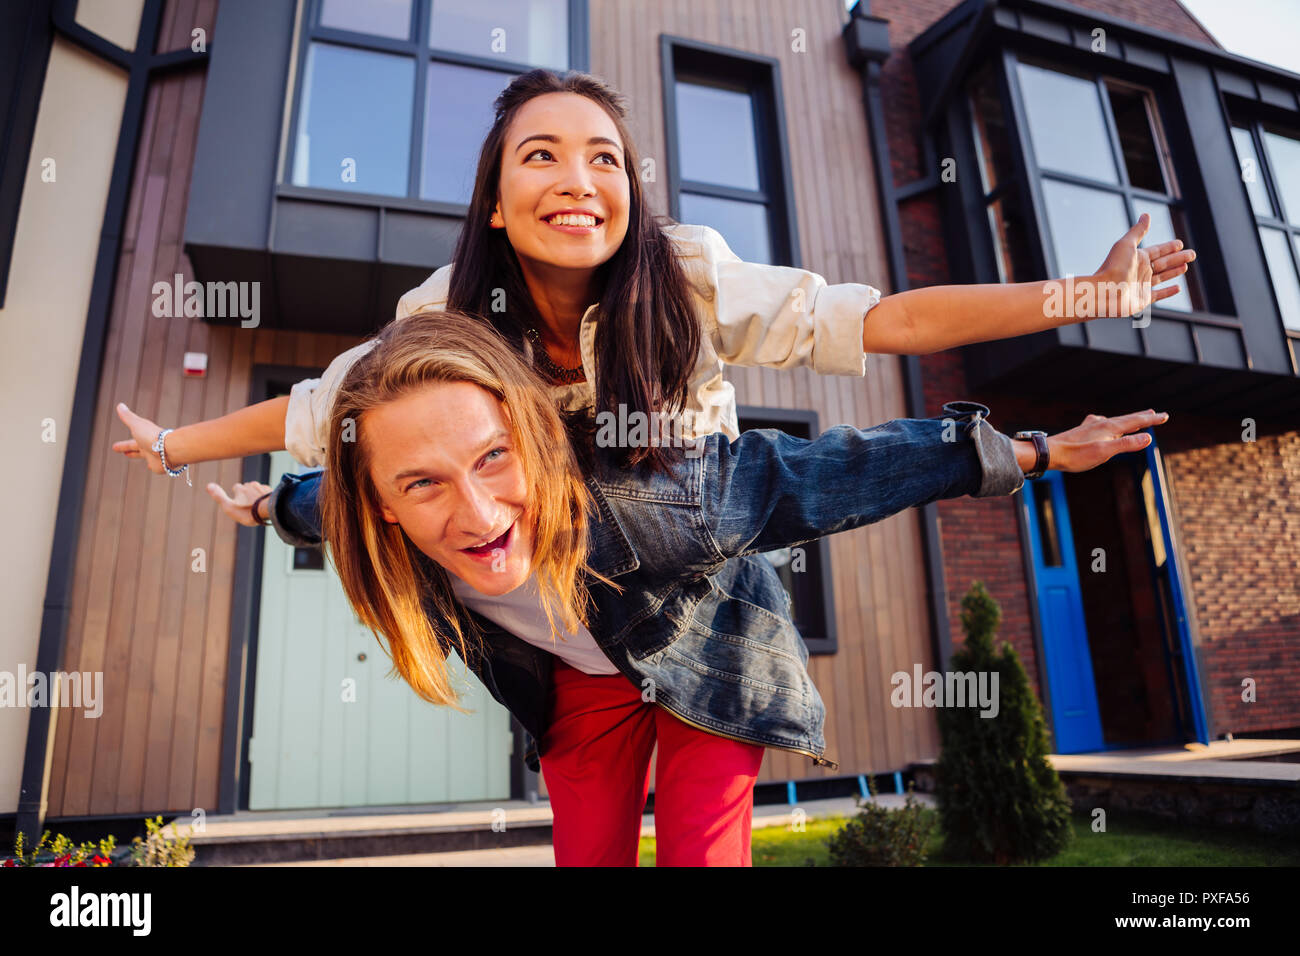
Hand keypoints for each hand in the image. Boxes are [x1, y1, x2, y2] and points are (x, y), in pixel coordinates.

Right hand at [112, 403, 167, 473]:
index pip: (130, 442)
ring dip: (138, 455)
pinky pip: (156, 466)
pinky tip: (151, 466)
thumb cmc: (151, 436)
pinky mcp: (160, 466)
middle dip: (127, 448)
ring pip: (145, 455)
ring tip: (130, 455)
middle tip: (116, 449)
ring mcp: (154, 456)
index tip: (114, 446)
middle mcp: (149, 447)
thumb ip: (128, 417)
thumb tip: (120, 405)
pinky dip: (153, 466)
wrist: (169, 448)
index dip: (122, 444)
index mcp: (143, 439)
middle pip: (136, 448)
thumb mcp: (136, 424)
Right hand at [207, 480, 272, 526]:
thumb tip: (208, 485)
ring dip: (257, 496)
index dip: (237, 496)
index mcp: (240, 488)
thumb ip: (219, 496)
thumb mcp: (229, 507)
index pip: (236, 488)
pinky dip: (266, 498)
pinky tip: (266, 505)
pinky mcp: (272, 491)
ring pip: (258, 490)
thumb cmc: (247, 511)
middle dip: (247, 495)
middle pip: (247, 489)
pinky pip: (267, 493)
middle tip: (249, 507)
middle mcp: (251, 484)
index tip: (239, 504)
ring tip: (258, 507)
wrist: (269, 511)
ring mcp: (262, 487)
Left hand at [1041, 409, 1169, 472]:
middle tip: (1156, 413)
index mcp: (1109, 427)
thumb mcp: (1105, 452)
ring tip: (1137, 418)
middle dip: (1143, 416)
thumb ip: (1126, 444)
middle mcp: (1101, 423)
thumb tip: (1148, 437)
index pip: (1136, 421)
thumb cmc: (1076, 455)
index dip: (1151, 419)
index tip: (1165, 416)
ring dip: (1129, 420)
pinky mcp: (1083, 431)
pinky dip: (1113, 423)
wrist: (1050, 452)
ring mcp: (1091, 426)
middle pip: (1127, 418)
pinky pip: (1104, 424)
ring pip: (1115, 421)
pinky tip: (1104, 423)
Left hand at [1089, 214, 1195, 317]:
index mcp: (1137, 258)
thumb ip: (1138, 231)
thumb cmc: (1113, 267)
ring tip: (1186, 266)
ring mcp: (1142, 286)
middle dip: (1178, 258)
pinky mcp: (1143, 299)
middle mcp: (1140, 271)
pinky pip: (1159, 294)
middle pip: (1164, 262)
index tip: (1180, 243)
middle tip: (1192, 254)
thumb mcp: (1127, 244)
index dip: (1169, 247)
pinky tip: (1178, 287)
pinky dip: (1168, 291)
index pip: (1158, 250)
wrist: (1104, 292)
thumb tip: (1146, 215)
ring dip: (1174, 271)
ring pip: (1163, 276)